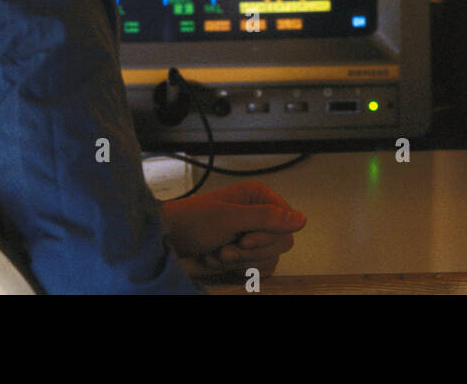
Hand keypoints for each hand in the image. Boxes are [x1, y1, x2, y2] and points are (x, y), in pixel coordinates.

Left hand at [161, 181, 306, 277]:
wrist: (165, 242)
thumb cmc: (190, 222)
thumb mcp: (228, 218)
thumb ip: (266, 218)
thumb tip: (301, 220)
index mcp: (258, 197)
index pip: (287, 223)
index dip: (267, 236)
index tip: (244, 239)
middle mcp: (259, 215)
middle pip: (280, 243)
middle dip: (250, 251)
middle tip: (225, 248)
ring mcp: (252, 236)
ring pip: (269, 258)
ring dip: (240, 261)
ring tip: (217, 253)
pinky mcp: (244, 255)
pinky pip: (258, 269)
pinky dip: (237, 269)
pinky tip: (218, 260)